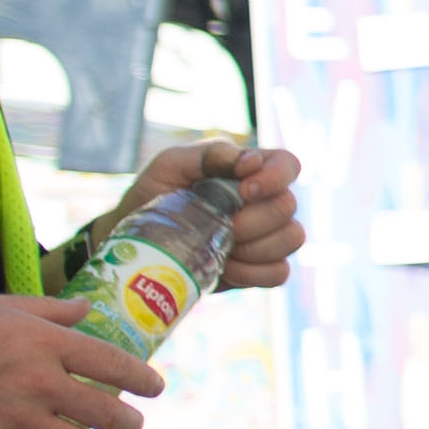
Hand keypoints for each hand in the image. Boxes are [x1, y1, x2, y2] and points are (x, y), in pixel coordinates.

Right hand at [0, 292, 160, 428]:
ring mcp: (18, 419)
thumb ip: (51, 311)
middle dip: (129, 423)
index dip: (144, 380)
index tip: (155, 388)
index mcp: (50, 345)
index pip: (117, 366)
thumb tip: (86, 308)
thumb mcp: (5, 307)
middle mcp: (42, 384)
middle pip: (110, 414)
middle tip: (129, 424)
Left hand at [130, 137, 303, 290]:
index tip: (244, 192)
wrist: (137, 243)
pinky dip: (252, 273)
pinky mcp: (262, 268)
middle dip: (251, 221)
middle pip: (288, 207)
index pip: (287, 164)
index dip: (276, 178)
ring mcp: (269, 236)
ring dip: (254, 248)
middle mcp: (266, 201)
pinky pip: (279, 272)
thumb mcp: (171, 165)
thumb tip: (252, 162)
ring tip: (219, 248)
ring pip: (291, 239)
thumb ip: (210, 154)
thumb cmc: (154, 195)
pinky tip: (226, 268)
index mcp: (251, 169)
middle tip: (217, 226)